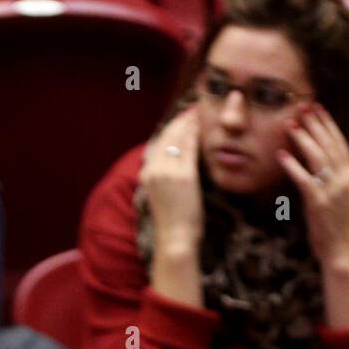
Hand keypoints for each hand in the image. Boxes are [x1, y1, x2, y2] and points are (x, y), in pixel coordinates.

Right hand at [138, 105, 203, 247]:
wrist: (174, 240)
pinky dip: (195, 134)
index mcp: (147, 174)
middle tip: (193, 107)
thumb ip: (165, 180)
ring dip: (189, 122)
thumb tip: (174, 171)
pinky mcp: (182, 176)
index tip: (182, 118)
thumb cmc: (173, 225)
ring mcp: (167, 172)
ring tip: (199, 111)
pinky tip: (202, 125)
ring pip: (178, 138)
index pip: (158, 144)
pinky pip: (189, 148)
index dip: (171, 128)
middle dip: (180, 120)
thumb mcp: (163, 198)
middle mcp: (153, 170)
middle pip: (166, 136)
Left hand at [277, 104, 348, 264]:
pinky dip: (291, 165)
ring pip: (317, 156)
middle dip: (314, 123)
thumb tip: (317, 158)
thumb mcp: (339, 194)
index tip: (317, 108)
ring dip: (302, 138)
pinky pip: (303, 178)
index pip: (339, 142)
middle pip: (328, 144)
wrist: (341, 250)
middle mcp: (345, 178)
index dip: (328, 123)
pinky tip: (280, 154)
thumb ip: (332, 175)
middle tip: (301, 106)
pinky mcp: (319, 202)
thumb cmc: (336, 224)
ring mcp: (332, 190)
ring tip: (289, 124)